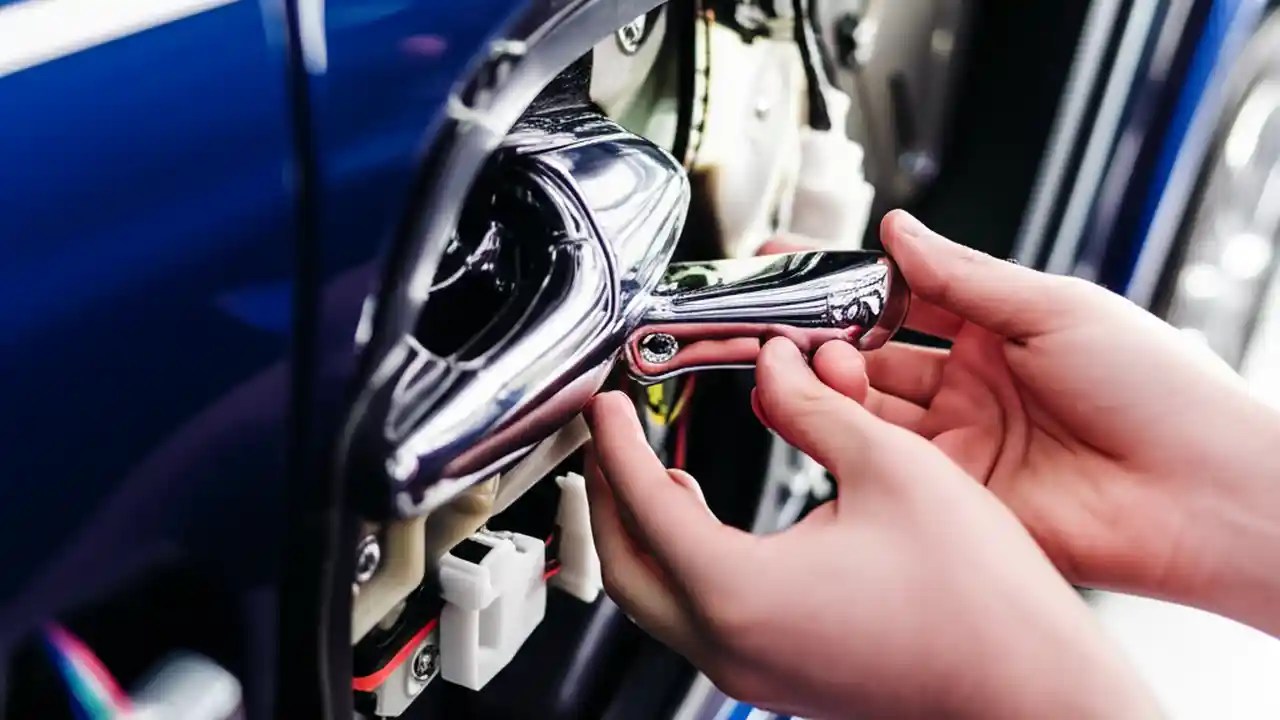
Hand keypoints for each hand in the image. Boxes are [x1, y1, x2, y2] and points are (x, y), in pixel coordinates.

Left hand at [583, 341, 1157, 718]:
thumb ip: (814, 409)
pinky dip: (681, 567)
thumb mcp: (893, 468)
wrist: (1036, 691)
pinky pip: (698, 621)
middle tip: (609, 437)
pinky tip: (706, 524)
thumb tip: (775, 367)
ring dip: (640, 533)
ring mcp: (754, 673)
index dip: (616, 443)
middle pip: (623, 566)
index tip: (606, 405)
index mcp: (741, 592)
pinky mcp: (781, 679)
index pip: (643, 504)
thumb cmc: (981, 600)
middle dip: (606, 493)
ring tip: (650, 471)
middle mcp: (733, 646)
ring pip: (655, 600)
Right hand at [767, 211, 1279, 633]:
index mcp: (998, 331)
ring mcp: (961, 443)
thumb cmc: (1159, 390)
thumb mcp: (1053, 308)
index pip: (901, 295)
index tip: (789, 261)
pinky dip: (847, 433)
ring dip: (828, 380)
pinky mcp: (955, 497)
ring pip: (867, 407)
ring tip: (802, 358)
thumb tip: (898, 231)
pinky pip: (884, 462)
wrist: (1202, 494)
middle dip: (821, 333)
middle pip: (872, 352)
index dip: (843, 277)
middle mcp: (973, 387)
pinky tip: (827, 406)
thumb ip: (962, 276)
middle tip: (781, 318)